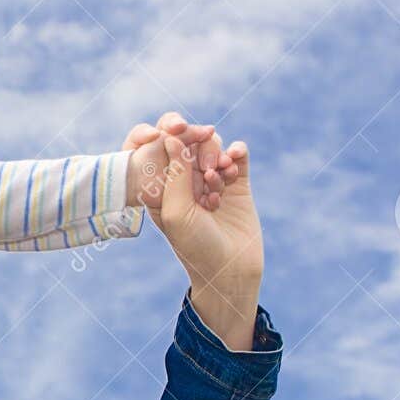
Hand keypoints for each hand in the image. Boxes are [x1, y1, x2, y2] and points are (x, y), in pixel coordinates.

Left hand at [146, 133, 262, 349]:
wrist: (230, 270)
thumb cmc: (195, 246)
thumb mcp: (177, 211)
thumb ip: (175, 174)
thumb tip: (170, 138)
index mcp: (162, 189)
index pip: (163, 152)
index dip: (171, 137)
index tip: (177, 129)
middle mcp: (186, 183)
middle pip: (190, 145)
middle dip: (199, 148)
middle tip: (208, 169)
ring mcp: (212, 182)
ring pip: (214, 148)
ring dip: (218, 155)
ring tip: (220, 178)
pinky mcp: (237, 185)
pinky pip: (237, 156)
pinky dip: (236, 153)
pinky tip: (234, 163)